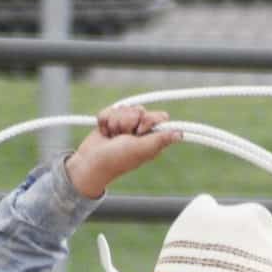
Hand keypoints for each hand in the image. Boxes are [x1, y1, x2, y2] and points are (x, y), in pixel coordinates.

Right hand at [65, 104, 181, 198]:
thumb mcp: (141, 149)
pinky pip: (110, 110)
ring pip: (125, 108)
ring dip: (115, 122)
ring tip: (112, 137)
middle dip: (129, 120)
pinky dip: (104, 121)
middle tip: (123, 136)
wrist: (90, 162)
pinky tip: (104, 133)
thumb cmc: (116, 159)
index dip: (148, 120)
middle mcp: (140, 131)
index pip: (159, 116)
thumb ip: (160, 139)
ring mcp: (125, 126)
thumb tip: (180, 134)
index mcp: (151, 138)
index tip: (139, 131)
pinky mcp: (111, 122)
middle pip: (141, 109)